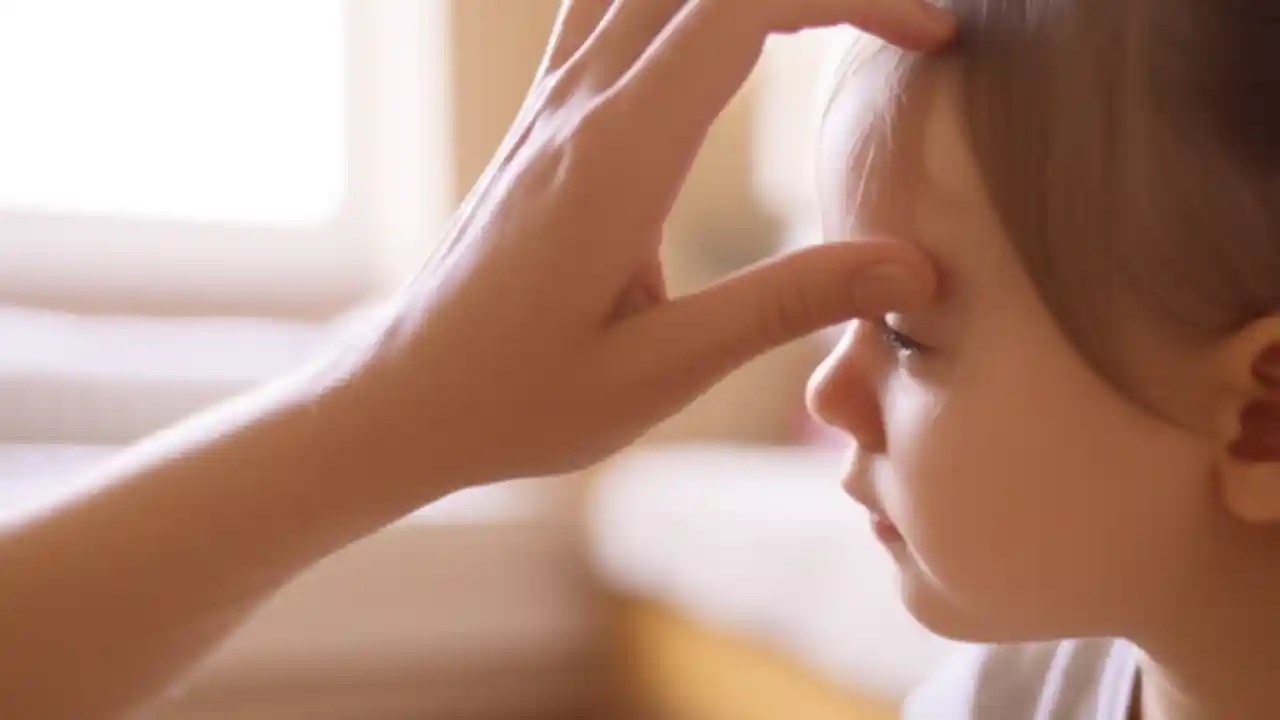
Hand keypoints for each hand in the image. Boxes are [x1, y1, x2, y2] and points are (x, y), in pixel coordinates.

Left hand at [356, 0, 950, 486]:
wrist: (403, 397)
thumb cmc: (516, 398)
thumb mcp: (661, 370)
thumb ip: (785, 306)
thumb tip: (911, 265)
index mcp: (616, 155)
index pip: (745, 7)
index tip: (931, 38)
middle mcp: (578, 104)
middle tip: (900, 17)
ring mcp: (551, 102)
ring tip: (820, 12)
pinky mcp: (541, 120)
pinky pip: (605, 5)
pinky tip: (712, 21)